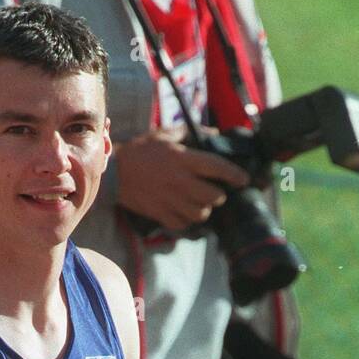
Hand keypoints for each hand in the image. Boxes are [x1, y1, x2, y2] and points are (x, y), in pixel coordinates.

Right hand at [114, 127, 249, 231]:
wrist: (114, 171)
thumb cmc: (141, 150)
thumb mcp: (165, 134)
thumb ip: (191, 133)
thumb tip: (214, 134)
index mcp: (183, 159)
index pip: (218, 168)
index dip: (235, 175)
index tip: (243, 180)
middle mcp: (180, 181)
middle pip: (214, 196)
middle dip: (218, 195)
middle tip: (215, 191)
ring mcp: (170, 200)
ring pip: (201, 213)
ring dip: (204, 209)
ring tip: (199, 203)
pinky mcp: (160, 214)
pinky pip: (183, 224)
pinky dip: (187, 221)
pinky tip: (184, 212)